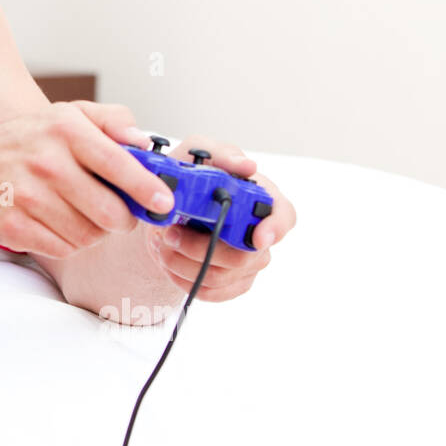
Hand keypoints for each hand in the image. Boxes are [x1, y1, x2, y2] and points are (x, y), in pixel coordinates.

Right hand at [0, 101, 177, 257]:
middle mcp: (45, 161)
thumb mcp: (69, 116)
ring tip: (78, 213)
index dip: (146, 189)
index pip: (118, 163)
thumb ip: (113, 120)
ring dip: (93, 232)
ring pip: (89, 236)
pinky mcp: (13, 226)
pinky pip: (64, 250)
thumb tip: (144, 142)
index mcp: (65, 129)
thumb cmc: (30, 144)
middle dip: (122, 219)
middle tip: (117, 213)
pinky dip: (68, 243)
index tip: (164, 204)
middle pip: (109, 213)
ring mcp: (26, 196)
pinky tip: (55, 223)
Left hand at [144, 135, 295, 301]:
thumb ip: (222, 154)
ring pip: (219, 276)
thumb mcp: (197, 153)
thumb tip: (247, 166)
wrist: (164, 206)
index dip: (274, 229)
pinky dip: (181, 277)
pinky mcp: (228, 283)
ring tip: (161, 241)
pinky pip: (209, 292)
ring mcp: (247, 263)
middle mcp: (260, 234)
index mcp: (262, 199)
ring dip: (181, 261)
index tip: (257, 238)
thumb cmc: (190, 175)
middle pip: (244, 256)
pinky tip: (166, 258)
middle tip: (170, 232)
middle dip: (200, 247)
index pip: (285, 217)